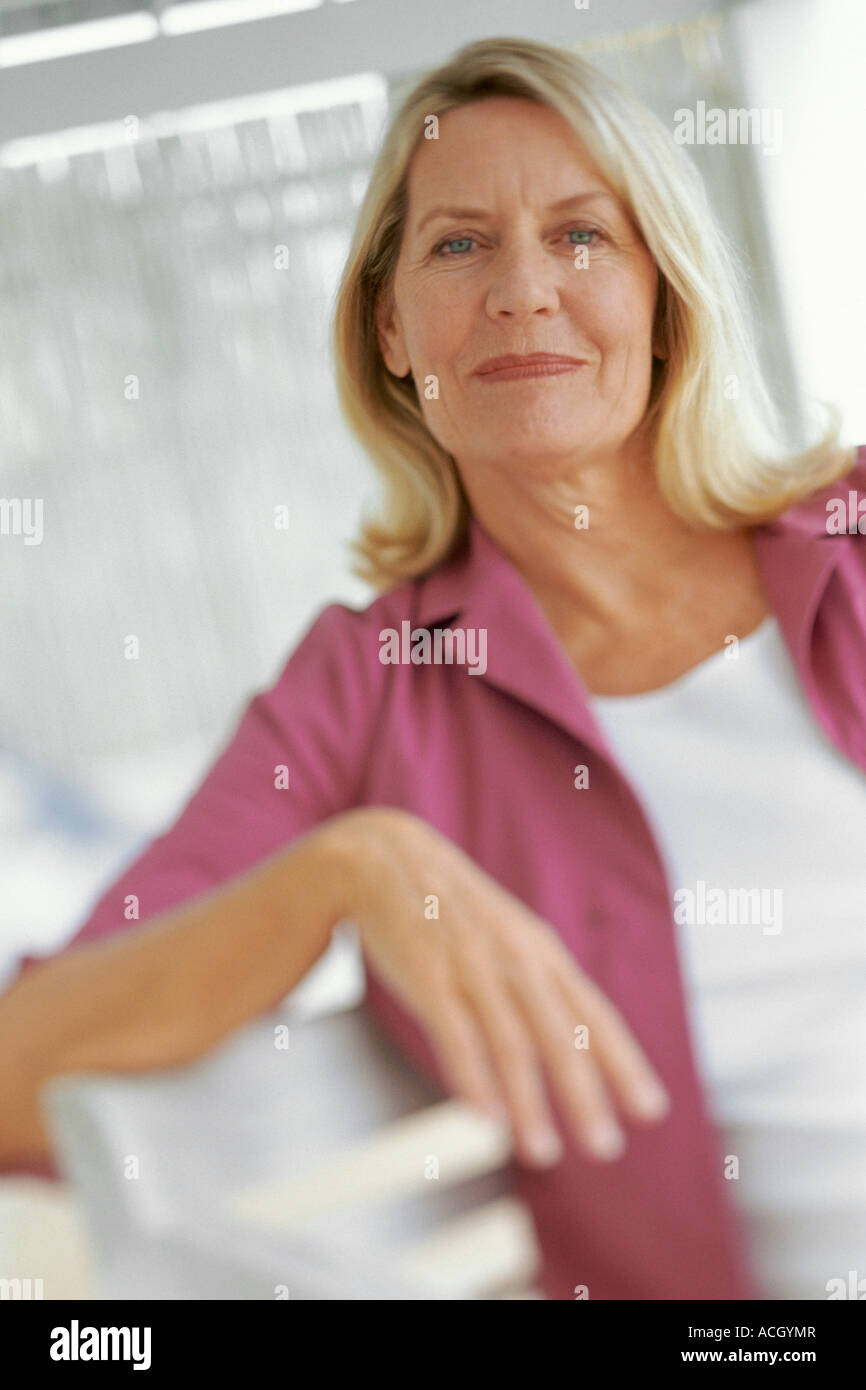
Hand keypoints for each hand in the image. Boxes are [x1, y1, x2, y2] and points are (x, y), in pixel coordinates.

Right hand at [327, 807, 669, 1168]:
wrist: (386, 857)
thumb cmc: (455, 909)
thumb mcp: (510, 933)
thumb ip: (541, 983)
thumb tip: (581, 1044)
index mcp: (542, 951)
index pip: (594, 1013)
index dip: (623, 1062)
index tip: (651, 1111)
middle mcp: (515, 959)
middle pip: (560, 1034)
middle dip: (585, 1093)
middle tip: (606, 1148)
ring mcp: (471, 966)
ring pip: (509, 1042)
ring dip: (530, 1102)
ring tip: (544, 1153)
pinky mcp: (426, 976)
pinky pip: (454, 1034)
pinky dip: (473, 1078)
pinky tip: (486, 1118)